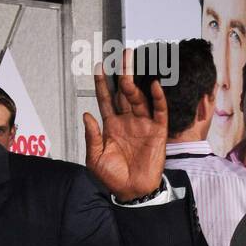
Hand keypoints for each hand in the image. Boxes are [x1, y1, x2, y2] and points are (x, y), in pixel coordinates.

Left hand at [83, 50, 166, 201]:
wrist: (132, 192)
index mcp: (111, 126)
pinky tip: (153, 86)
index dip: (102, 84)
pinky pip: (159, 111)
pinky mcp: (157, 131)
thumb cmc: (113, 177)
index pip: (106, 100)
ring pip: (139, 98)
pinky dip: (158, 98)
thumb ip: (91, 137)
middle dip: (122, 73)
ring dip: (135, 82)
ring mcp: (143, 124)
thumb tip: (86, 114)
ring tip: (129, 66)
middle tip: (121, 53)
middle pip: (124, 93)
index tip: (98, 67)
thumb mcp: (95, 159)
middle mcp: (127, 121)